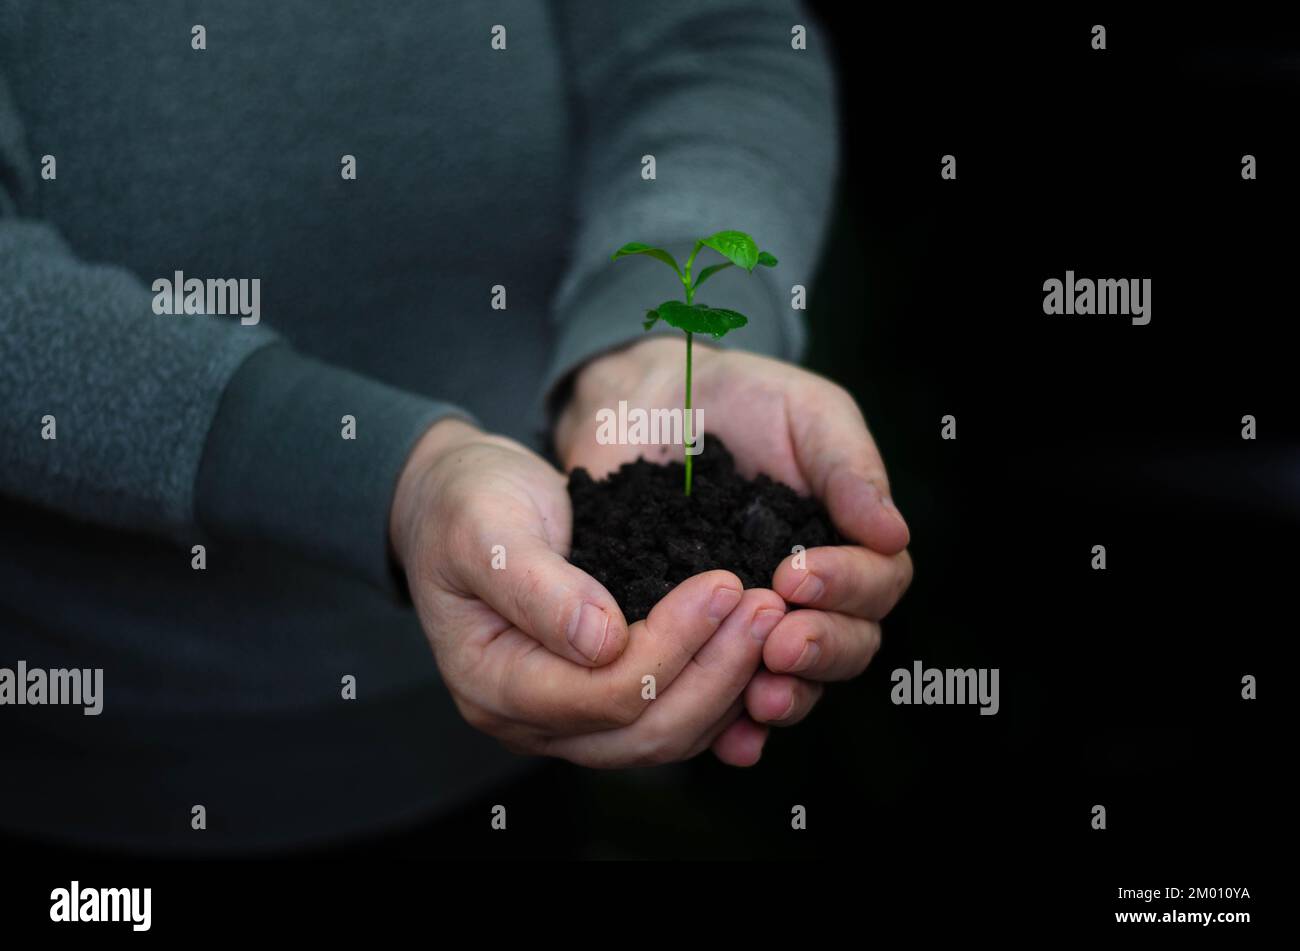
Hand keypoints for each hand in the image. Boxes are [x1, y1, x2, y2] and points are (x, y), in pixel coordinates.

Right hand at [390, 416, 784, 765]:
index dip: (670, 646)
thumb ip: (536, 587)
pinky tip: (755, 647)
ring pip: (667, 735)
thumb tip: (601, 640)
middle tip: (766, 606)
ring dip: (727, 683)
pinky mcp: (604, 698)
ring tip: (769, 616)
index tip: (722, 584)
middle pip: (644, 732)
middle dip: (715, 672)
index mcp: (493, 684)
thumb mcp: (486, 529)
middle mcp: (532, 719)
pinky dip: (719, 690)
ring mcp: (570, 718)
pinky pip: (672, 716)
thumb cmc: (465, 506)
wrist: (460, 500)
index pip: (601, 695)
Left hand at [555, 337, 913, 753]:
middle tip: (782, 644)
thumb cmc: (740, 396)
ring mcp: (750, 622)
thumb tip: (894, 534)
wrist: (647, 399)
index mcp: (846, 543)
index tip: (798, 573)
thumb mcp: (807, 413)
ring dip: (786, 697)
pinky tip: (725, 739)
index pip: (877, 587)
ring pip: (792, 682)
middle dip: (821, 652)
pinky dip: (729, 727)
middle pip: (847, 648)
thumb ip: (849, 468)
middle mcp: (806, 594)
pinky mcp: (692, 638)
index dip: (848, 589)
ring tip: (759, 697)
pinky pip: (721, 696)